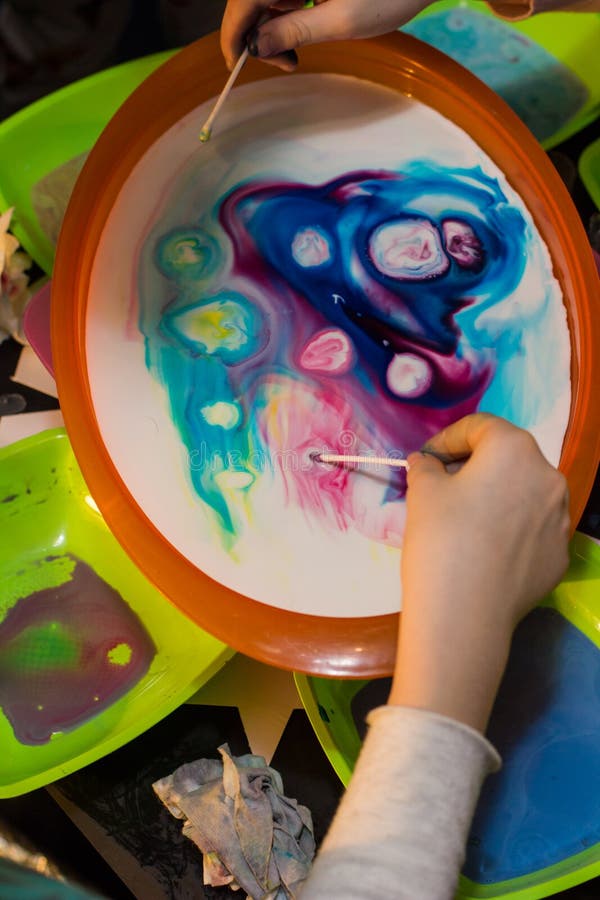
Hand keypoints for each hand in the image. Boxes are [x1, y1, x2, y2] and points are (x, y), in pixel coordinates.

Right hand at [220, 0, 432, 71]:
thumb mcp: (342, 20)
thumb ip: (294, 32)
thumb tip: (256, 48)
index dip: (233, 32)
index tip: (236, 64)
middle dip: (255, 31)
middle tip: (283, 62)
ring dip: (271, 24)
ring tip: (295, 51)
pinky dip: (286, 10)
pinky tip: (303, 26)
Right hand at [389, 413, 570, 731]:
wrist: (465, 614)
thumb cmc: (441, 539)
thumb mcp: (422, 492)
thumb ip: (426, 467)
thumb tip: (428, 463)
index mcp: (515, 450)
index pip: (481, 427)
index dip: (448, 439)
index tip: (426, 460)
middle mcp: (549, 477)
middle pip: (509, 458)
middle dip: (475, 466)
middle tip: (442, 486)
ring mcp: (560, 519)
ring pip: (525, 494)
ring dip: (497, 496)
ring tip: (464, 520)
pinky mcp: (559, 556)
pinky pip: (532, 530)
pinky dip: (510, 530)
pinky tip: (484, 550)